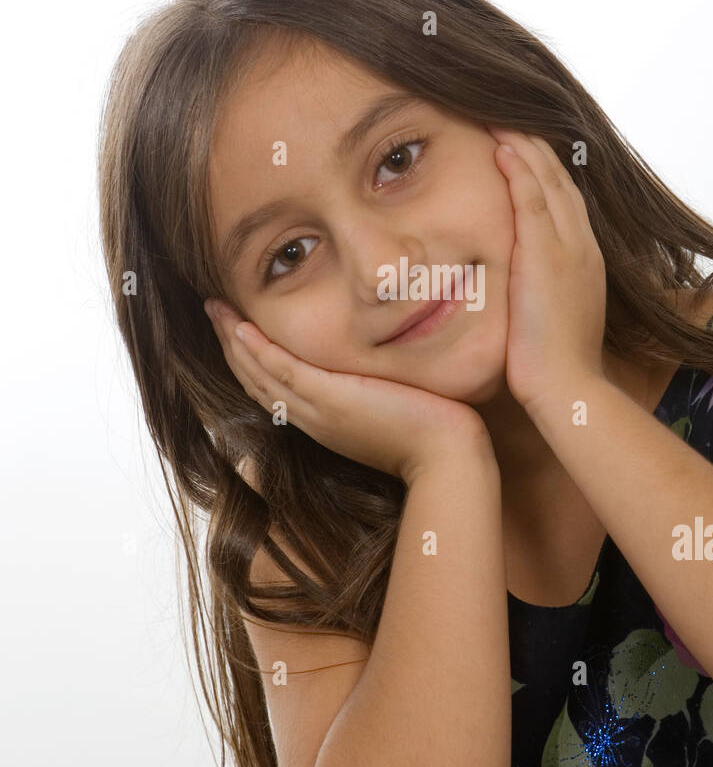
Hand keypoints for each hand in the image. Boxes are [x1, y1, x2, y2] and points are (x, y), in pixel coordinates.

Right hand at [203, 300, 491, 482]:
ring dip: (233, 340)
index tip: (235, 330)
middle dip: (230, 344)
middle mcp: (312, 419)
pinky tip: (241, 327)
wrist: (445, 457)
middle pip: (255, 379)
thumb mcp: (392, 407)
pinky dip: (258, 350)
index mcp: (322, 421)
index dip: (248, 358)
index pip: (272, 388)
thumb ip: (375, 390)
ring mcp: (318, 411)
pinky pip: (283, 371)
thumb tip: (379, 371)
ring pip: (260, 374)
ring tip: (215, 309)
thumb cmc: (431, 432)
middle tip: (213, 311)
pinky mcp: (331, 400)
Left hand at [487, 126, 607, 415]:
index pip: (563, 198)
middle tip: (506, 114)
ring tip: (498, 117)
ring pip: (548, 180)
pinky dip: (519, 169)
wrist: (567, 388)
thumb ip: (538, 292)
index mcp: (584, 258)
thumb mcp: (549, 319)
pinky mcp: (548, 256)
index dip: (542, 168)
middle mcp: (582, 245)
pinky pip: (532, 200)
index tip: (519, 144)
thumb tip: (519, 289)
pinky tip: (500, 147)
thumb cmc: (552, 367)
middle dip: (534, 145)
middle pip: (560, 178)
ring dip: (523, 145)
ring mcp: (568, 248)